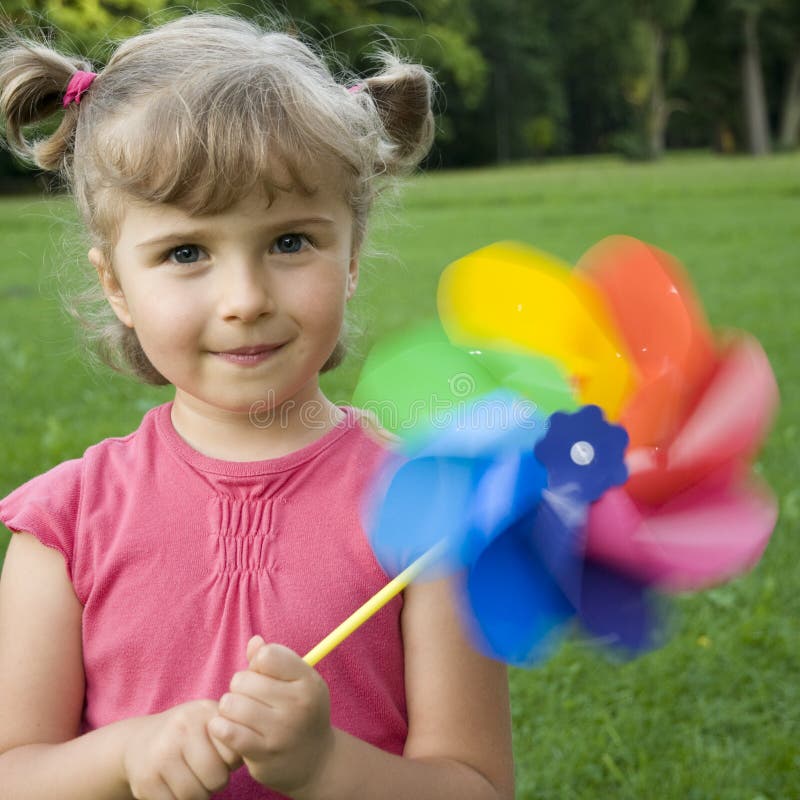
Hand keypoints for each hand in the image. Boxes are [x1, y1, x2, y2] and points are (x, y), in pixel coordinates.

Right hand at [123, 699, 240, 799]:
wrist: (138, 742)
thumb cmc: (188, 736)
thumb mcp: (209, 724)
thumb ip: (232, 734)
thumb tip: (251, 754)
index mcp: (204, 712)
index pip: (235, 752)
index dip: (230, 761)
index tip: (221, 756)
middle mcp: (182, 728)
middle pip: (217, 778)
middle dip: (215, 782)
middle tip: (206, 772)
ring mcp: (162, 753)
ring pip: (196, 795)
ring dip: (198, 794)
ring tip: (192, 779)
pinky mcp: (146, 779)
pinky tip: (173, 786)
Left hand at [208, 636, 335, 795]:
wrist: (315, 762)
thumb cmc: (302, 713)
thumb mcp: (299, 682)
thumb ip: (276, 660)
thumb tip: (254, 641)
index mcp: (308, 681)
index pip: (267, 655)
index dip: (258, 662)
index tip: (262, 674)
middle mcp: (297, 705)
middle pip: (243, 679)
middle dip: (240, 687)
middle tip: (250, 699)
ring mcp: (280, 731)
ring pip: (230, 703)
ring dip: (229, 707)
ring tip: (240, 714)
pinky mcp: (262, 754)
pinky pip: (226, 731)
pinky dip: (220, 726)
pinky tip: (227, 727)